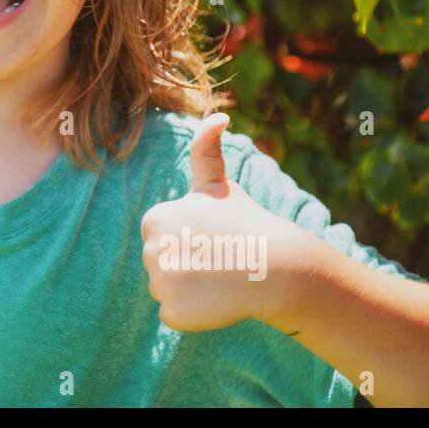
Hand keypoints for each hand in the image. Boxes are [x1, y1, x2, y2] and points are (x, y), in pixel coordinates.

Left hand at [139, 113, 308, 331]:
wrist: (276, 267)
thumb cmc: (246, 222)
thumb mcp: (219, 184)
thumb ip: (206, 149)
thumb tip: (218, 114)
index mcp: (156, 218)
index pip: (159, 236)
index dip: (185, 238)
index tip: (209, 235)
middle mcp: (151, 249)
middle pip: (160, 263)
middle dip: (185, 263)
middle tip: (216, 257)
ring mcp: (161, 283)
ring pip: (166, 290)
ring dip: (189, 288)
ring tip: (218, 276)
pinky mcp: (173, 312)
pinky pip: (174, 314)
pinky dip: (193, 312)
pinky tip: (215, 299)